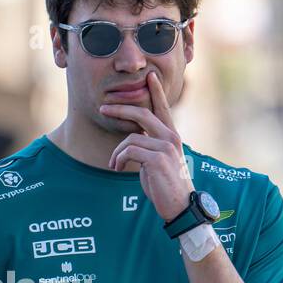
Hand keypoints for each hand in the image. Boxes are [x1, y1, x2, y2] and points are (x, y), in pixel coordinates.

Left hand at [101, 71, 191, 221]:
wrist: (179, 206)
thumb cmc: (165, 186)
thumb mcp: (157, 161)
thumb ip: (149, 146)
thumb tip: (132, 141)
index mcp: (171, 136)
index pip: (163, 108)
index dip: (156, 91)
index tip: (150, 76)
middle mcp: (171, 137)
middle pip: (141, 113)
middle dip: (119, 109)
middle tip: (103, 108)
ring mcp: (166, 147)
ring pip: (130, 138)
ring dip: (117, 153)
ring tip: (114, 165)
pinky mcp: (157, 158)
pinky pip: (129, 150)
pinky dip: (119, 159)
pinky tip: (117, 168)